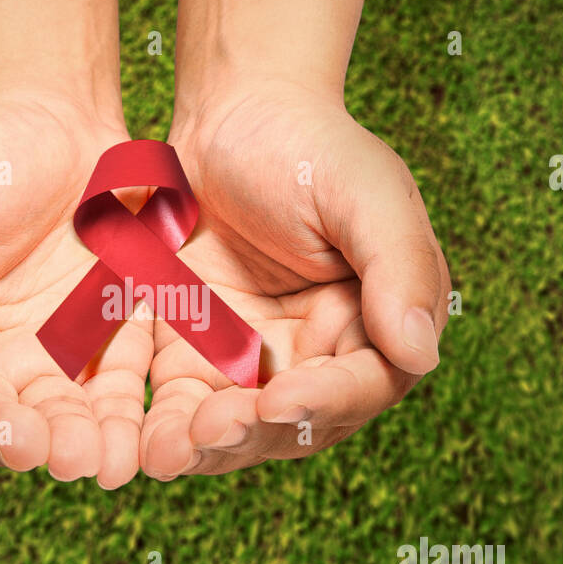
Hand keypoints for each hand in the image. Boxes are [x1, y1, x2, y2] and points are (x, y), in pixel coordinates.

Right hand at [0, 93, 149, 487]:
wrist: (60, 121)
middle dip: (10, 440)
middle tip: (35, 446)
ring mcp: (43, 365)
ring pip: (49, 425)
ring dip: (67, 446)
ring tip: (87, 458)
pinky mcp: (104, 356)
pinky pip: (110, 402)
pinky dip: (118, 427)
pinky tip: (127, 447)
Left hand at [141, 82, 450, 478]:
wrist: (229, 114)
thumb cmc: (310, 146)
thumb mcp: (366, 191)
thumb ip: (400, 269)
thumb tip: (420, 354)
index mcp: (377, 326)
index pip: (362, 385)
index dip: (325, 401)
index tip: (280, 400)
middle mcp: (319, 357)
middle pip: (295, 424)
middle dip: (253, 433)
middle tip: (211, 428)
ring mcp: (255, 363)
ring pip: (237, 429)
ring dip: (206, 445)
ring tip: (169, 449)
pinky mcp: (196, 357)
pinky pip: (182, 406)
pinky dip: (165, 427)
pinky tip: (141, 436)